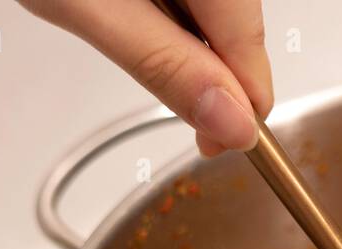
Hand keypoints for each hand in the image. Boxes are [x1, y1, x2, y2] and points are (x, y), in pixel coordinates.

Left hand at [20, 0, 272, 154]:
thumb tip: (230, 122)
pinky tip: (129, 3)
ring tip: (123, 25)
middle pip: (236, 23)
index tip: (216, 142)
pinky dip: (166, 5)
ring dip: (183, 35)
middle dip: (206, 65)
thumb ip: (166, 65)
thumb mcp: (91, 5)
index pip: (250, 42)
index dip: (240, 103)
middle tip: (170, 98)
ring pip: (212, 6)